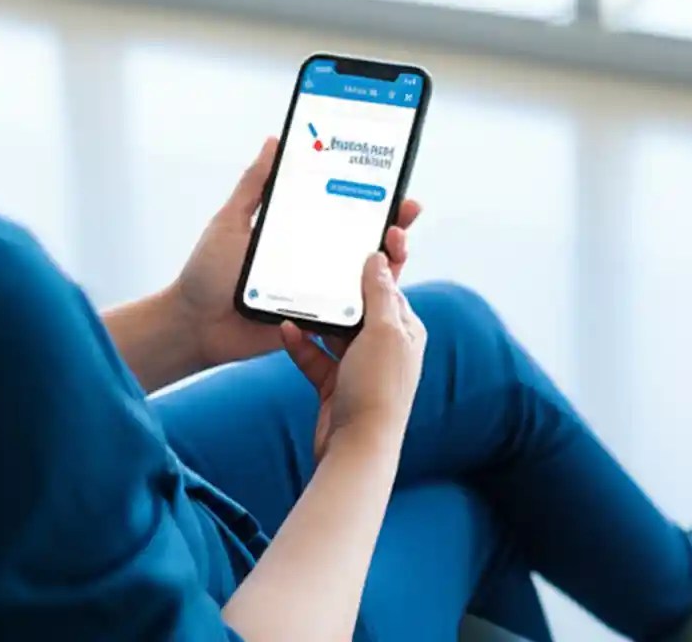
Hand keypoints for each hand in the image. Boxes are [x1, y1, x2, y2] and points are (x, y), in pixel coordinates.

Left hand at [171, 137, 422, 369]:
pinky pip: (350, 308)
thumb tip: (276, 142)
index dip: (369, 196)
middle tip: (406, 209)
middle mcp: (313, 258)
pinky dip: (371, 296)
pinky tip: (383, 278)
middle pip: (363, 240)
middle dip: (392, 223)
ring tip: (396, 241)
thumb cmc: (207, 274)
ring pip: (366, 275)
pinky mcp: (315, 318)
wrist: (195, 325)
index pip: (341, 209)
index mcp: (297, 232)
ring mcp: (317, 289)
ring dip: (389, 258)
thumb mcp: (231, 221)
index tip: (391, 179)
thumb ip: (255, 185)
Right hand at [280, 252, 426, 460]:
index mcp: (405, 331)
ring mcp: (359, 367)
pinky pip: (315, 356)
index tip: (354, 244)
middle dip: (336, 293)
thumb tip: (380, 259)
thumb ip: (380, 293)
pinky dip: (301, 344)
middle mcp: (384, 348)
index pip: (388, 289)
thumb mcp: (383, 332)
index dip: (372, 267)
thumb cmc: (377, 390)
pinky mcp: (335, 385)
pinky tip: (286, 330)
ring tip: (294, 299)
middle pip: (357, 309)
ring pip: (332, 332)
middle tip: (315, 271)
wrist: (356, 448)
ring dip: (313, 318)